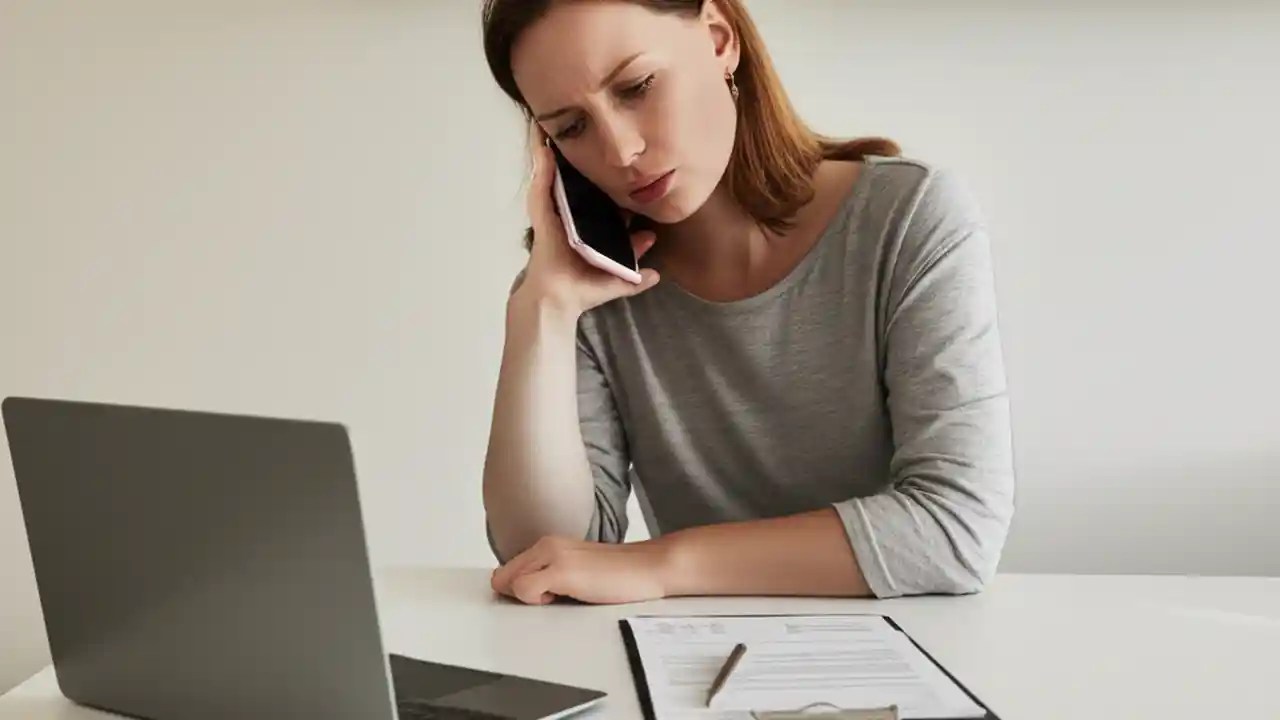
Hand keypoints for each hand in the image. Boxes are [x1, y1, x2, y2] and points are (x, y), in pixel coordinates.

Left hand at [490, 535, 674, 605]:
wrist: (649, 567)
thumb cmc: (618, 574)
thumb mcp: (576, 572)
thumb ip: (548, 576)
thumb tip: (520, 592)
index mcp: (548, 545)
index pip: (507, 569)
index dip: (515, 590)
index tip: (538, 598)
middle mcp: (547, 546)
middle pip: (503, 576)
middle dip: (516, 595)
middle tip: (549, 600)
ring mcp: (553, 556)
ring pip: (509, 582)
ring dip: (527, 598)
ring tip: (560, 598)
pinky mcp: (562, 571)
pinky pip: (524, 589)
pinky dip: (535, 600)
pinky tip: (562, 598)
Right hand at [513, 119, 660, 317]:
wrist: (559, 301)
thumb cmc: (582, 290)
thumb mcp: (618, 279)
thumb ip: (637, 277)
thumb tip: (657, 273)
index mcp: (583, 226)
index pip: (594, 197)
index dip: (601, 178)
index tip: (611, 159)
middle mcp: (566, 215)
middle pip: (571, 179)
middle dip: (572, 157)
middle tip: (580, 130)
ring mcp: (551, 211)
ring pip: (552, 174)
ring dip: (552, 151)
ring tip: (551, 123)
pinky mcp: (541, 211)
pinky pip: (540, 181)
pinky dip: (541, 161)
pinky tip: (541, 140)